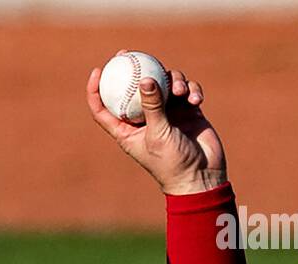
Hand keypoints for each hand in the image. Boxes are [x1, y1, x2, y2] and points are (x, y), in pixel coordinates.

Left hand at [86, 53, 226, 194]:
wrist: (201, 176)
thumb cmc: (172, 163)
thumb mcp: (158, 134)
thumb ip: (152, 106)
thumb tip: (145, 79)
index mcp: (127, 130)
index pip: (104, 108)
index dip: (97, 90)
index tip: (98, 70)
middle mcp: (145, 119)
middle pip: (135, 89)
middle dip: (135, 70)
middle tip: (133, 54)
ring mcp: (167, 114)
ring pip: (165, 84)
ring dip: (174, 81)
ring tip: (180, 91)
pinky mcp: (187, 111)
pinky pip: (186, 90)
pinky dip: (191, 90)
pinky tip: (196, 99)